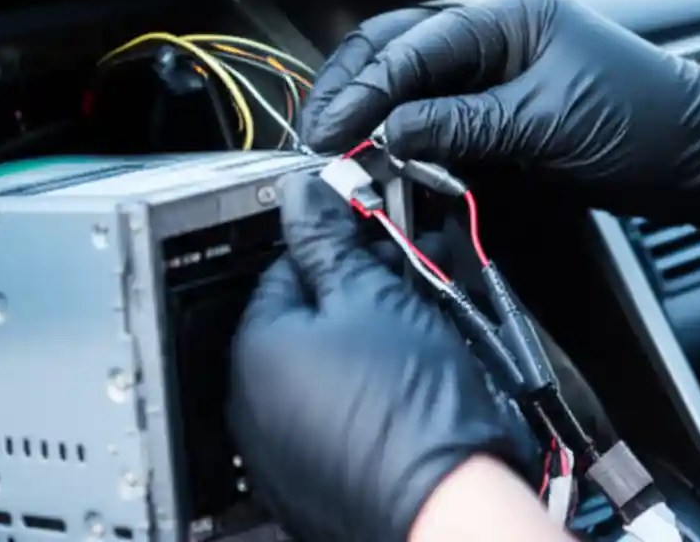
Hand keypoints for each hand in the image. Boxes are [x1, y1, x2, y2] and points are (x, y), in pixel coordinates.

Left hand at [226, 173, 533, 541]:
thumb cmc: (413, 407)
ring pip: (321, 368)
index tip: (381, 241)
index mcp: (256, 347)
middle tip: (410, 284)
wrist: (447, 504)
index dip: (344, 245)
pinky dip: (362, 394)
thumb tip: (304, 195)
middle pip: (306, 318)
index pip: (289, 265)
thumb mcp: (372, 295)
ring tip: (418, 336)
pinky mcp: (310, 480)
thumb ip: (329, 239)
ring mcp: (279, 448)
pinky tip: (406, 389)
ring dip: (363, 342)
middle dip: (359, 292)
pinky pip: (331, 416)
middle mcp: (253, 402)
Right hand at [301, 0, 699, 226]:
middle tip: (320, 134)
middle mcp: (500, 37)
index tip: (334, 129)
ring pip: (414, 83)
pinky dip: (407, 135)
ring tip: (340, 145)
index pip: (417, 48)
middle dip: (355, 90)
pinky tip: (385, 154)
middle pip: (402, 51)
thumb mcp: (547, 124)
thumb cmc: (649, 123)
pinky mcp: (505, 112)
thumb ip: (463, 125)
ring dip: (375, 112)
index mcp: (511, 18)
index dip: (368, 91)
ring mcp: (500, 74)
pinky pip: (440, 116)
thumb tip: (391, 130)